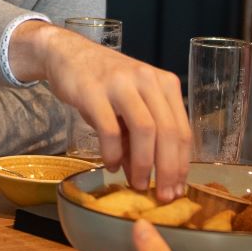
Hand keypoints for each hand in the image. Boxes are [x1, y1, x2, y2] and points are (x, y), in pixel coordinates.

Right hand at [14, 23, 190, 198]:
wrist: (69, 55)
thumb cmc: (105, 84)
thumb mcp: (132, 104)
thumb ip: (143, 136)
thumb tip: (148, 178)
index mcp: (165, 84)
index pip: (182, 130)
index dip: (181, 164)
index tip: (176, 190)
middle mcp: (148, 80)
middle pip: (168, 132)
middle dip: (167, 170)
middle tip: (161, 195)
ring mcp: (121, 83)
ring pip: (145, 130)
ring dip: (143, 164)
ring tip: (137, 184)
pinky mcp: (94, 91)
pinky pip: (110, 129)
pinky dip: (112, 153)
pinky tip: (111, 165)